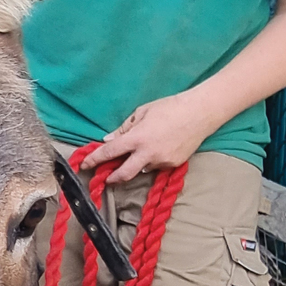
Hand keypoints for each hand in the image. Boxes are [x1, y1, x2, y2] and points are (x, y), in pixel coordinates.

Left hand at [79, 92, 211, 183]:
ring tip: (140, 152)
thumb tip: (109, 140)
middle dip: (112, 178)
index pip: (109, 152)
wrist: (200, 113)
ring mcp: (161, 161)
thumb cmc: (170, 107)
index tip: (85, 165)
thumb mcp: (142, 113)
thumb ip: (124, 128)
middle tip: (105, 178)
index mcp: (136, 138)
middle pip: (123, 174)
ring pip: (141, 169)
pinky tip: (158, 148)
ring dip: (135, 165)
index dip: (94, 160)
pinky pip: (156, 166)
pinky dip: (151, 160)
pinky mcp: (173, 164)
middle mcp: (147, 153)